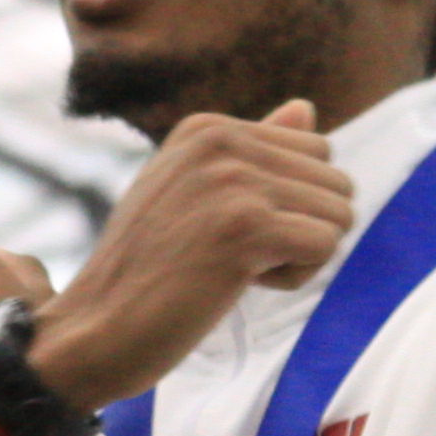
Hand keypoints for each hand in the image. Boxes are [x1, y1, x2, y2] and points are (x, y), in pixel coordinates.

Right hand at [21, 102, 357, 407]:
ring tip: (234, 268)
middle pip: (335, 182)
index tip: (229, 229)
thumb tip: (307, 107)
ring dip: (299, 256)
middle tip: (234, 255)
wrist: (97, 327)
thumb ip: (252, 151)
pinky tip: (241, 283)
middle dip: (302, 228)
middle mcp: (220, 140)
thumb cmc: (148, 270)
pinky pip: (325, 246)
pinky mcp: (246, 228)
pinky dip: (295, 278)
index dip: (288, 203)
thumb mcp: (192, 191)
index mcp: (207, 127)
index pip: (315, 148)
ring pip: (338, 215)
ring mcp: (232, 181)